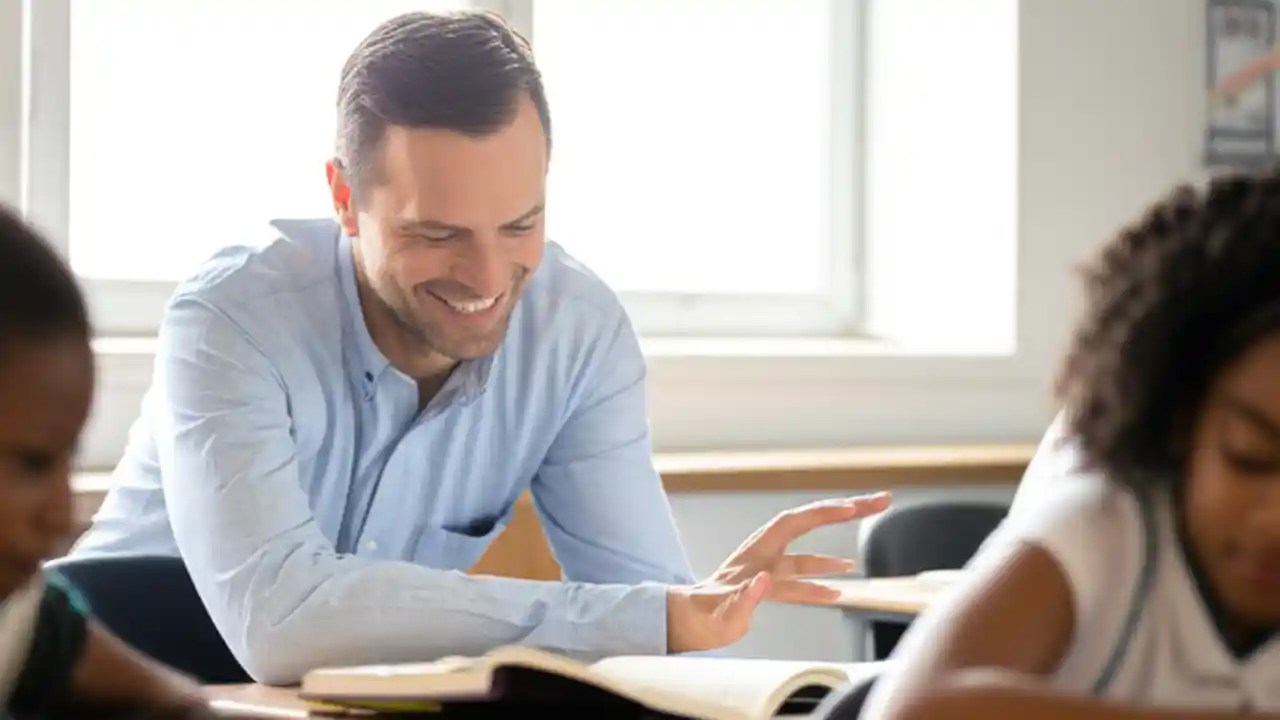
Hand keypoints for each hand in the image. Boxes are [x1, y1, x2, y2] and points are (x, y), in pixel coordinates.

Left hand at [666, 492, 891, 653]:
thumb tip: (765, 581)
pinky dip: (818, 587)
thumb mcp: (724, 610)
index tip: (851, 507)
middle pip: (809, 525)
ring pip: (806, 558)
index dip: (823, 512)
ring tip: (856, 564)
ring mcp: (766, 570)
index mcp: (757, 551)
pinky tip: (838, 594)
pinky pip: (798, 584)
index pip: (795, 522)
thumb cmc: (703, 617)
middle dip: (843, 512)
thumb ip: (744, 596)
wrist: (688, 624)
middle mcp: (765, 554)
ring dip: (830, 559)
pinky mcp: (765, 589)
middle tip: (878, 502)